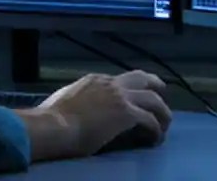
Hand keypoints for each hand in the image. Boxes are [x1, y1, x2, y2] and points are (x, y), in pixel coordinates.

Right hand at [14, 70, 171, 159]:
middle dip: (156, 86)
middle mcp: (111, 83)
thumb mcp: (65, 97)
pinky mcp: (127, 113)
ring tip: (163, 126)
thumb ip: (76, 96)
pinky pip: (150, 120)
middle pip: (143, 78)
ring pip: (154, 99)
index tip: (135, 100)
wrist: (54, 124)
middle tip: (162, 98)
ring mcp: (120, 97)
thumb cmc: (53, 116)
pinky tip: (155, 139)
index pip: (122, 80)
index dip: (132, 90)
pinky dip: (156, 130)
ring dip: (162, 113)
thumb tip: (75, 103)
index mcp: (96, 80)